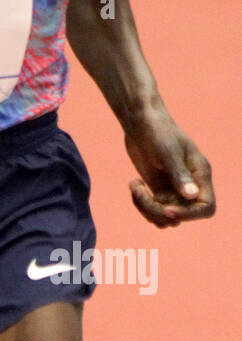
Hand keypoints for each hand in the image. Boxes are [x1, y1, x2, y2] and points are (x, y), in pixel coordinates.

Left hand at [124, 109, 214, 227]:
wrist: (141, 121)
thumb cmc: (158, 131)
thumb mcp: (168, 152)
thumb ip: (179, 174)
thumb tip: (192, 196)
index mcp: (200, 175)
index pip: (205, 207)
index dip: (189, 215)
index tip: (166, 210)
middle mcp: (189, 186)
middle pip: (181, 216)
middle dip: (158, 210)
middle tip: (140, 192)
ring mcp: (173, 190)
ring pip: (166, 218)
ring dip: (147, 209)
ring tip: (135, 187)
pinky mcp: (158, 190)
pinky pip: (154, 211)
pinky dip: (142, 205)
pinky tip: (134, 184)